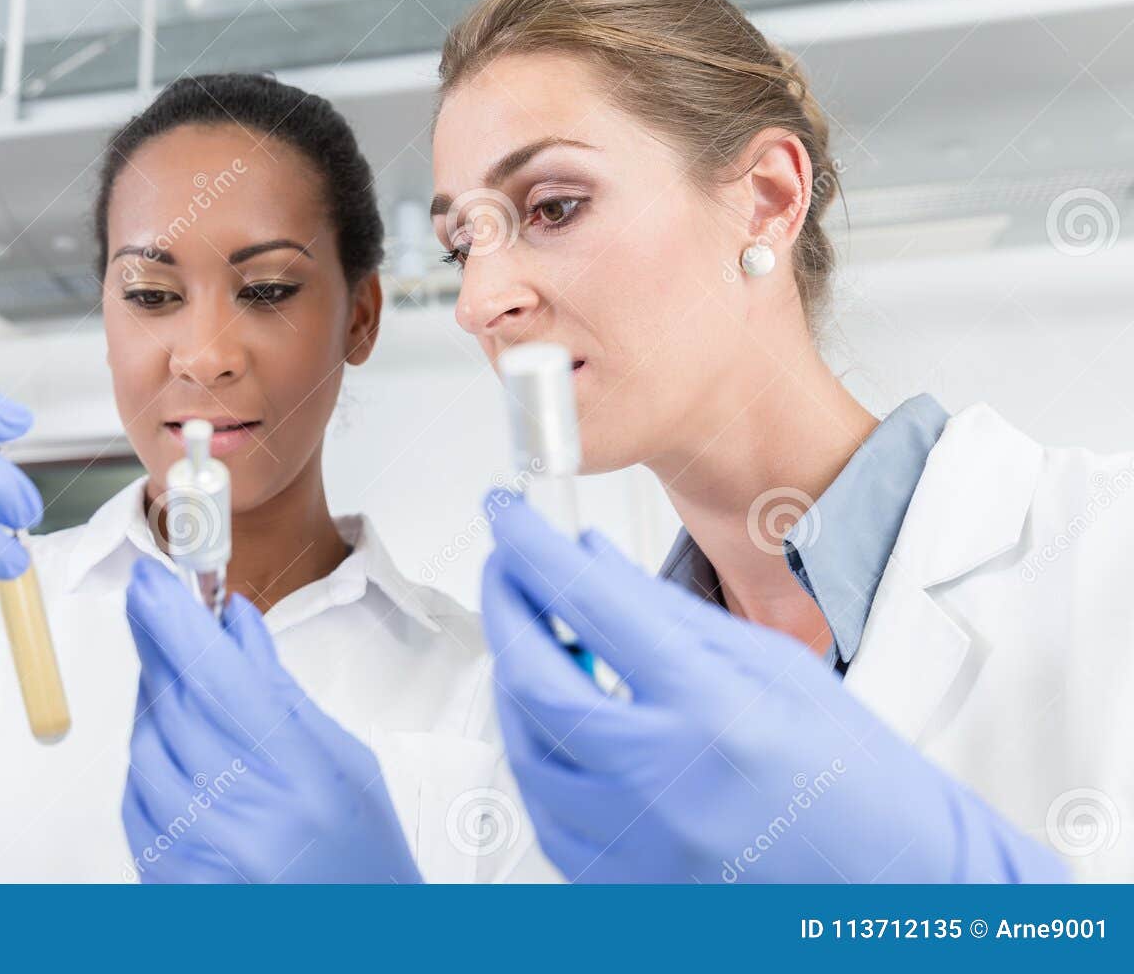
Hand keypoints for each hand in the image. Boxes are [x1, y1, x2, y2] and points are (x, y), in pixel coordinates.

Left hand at [121, 557, 420, 883]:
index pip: (217, 677)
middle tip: (150, 604)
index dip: (173, 621)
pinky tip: (176, 752)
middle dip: (158, 646)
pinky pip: (136, 801)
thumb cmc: (364, 857)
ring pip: (145, 749)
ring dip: (155, 705)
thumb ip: (279, 688)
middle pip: (173, 705)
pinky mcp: (169, 882)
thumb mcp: (344, 760)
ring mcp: (201, 855)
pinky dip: (149, 763)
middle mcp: (245, 815)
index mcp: (302, 774)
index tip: (148, 580)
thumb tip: (233, 620)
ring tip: (180, 688)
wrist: (360, 944)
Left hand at [482, 497, 1065, 882]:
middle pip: (535, 683)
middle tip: (506, 570)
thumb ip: (668, 612)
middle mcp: (666, 785)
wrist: (902, 890)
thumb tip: (588, 558)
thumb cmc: (860, 781)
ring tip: (537, 644)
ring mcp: (640, 849)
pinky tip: (560, 725)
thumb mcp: (776, 668)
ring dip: (517, 686)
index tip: (508, 517)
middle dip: (506, 611)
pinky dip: (541, 758)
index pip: (589, 605)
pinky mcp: (625, 891)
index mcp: (713, 712)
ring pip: (528, 753)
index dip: (532, 549)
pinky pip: (547, 816)